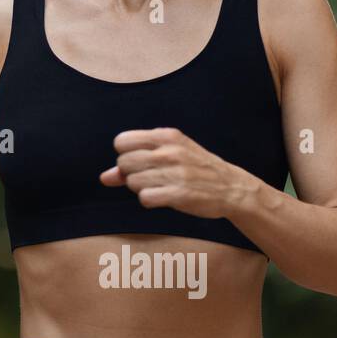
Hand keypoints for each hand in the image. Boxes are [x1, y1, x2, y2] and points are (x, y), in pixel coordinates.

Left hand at [99, 127, 254, 219]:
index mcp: (166, 136)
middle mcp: (170, 151)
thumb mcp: (169, 155)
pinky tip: (163, 197)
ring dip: (141, 188)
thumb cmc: (195, 168)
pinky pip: (145, 198)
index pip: (121, 141)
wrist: (232, 188)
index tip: (139, 163)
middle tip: (150, 178)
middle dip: (131, 174)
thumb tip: (104, 178)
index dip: (125, 155)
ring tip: (160, 187)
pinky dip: (150, 201)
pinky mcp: (179, 193)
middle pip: (123, 163)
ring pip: (132, 182)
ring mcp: (175, 172)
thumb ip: (135, 162)